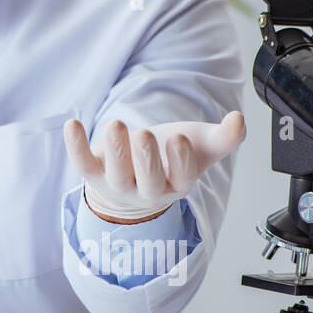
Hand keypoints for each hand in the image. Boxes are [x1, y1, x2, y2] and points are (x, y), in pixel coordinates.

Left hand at [63, 111, 246, 223]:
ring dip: (115, 151)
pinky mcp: (94, 175)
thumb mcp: (198, 146)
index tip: (178, 138)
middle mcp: (147, 190)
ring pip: (116, 176)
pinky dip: (76, 146)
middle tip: (144, 134)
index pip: (181, 178)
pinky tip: (73, 124)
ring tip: (116, 125)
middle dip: (145, 158)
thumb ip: (222, 138)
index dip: (179, 161)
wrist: (136, 173)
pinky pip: (83, 165)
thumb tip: (239, 121)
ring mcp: (118, 185)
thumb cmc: (169, 157)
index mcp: (177, 183)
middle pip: (147, 182)